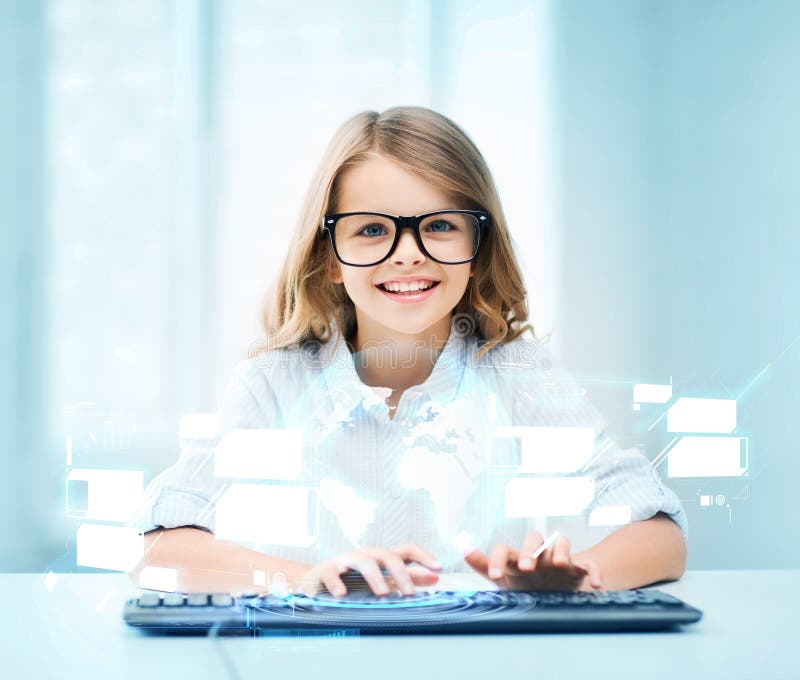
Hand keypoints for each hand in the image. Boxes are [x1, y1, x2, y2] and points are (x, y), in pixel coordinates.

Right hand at [300, 544, 441, 596]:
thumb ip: (408, 578)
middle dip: (401, 573)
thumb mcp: (383, 579)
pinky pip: (331, 574)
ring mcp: (345, 560)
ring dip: (374, 577)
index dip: (423, 556)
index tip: (438, 568)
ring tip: (383, 593)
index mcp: (381, 558)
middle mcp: (366, 555)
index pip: (406, 550)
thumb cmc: (354, 581)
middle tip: (410, 593)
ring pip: (363, 561)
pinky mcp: (325, 570)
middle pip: (387, 556)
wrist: (316, 582)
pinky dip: (337, 583)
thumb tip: (435, 577)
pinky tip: (342, 595)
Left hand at [464, 531, 601, 590]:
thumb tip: (463, 550)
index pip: (505, 549)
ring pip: (561, 543)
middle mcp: (538, 555)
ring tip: (561, 565)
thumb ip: (486, 566)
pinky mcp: (579, 570)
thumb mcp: (505, 580)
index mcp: (517, 558)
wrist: (557, 594)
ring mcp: (559, 560)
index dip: (499, 559)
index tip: (496, 575)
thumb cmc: (525, 585)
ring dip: (561, 551)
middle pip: (534, 539)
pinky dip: (593, 570)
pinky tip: (595, 583)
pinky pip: (589, 564)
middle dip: (531, 551)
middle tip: (527, 568)